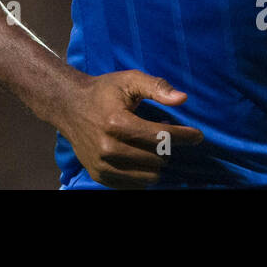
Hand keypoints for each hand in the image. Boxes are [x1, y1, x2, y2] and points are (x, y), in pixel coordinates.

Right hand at [55, 70, 203, 188]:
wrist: (68, 106)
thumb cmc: (103, 91)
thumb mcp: (129, 80)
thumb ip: (157, 87)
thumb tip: (183, 98)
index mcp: (116, 122)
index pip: (160, 137)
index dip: (183, 136)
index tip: (197, 136)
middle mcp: (108, 147)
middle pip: (157, 159)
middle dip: (167, 147)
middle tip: (163, 134)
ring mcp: (102, 164)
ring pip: (149, 177)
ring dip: (156, 162)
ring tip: (150, 146)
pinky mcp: (99, 175)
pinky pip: (134, 186)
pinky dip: (143, 174)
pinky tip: (140, 157)